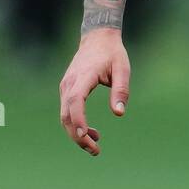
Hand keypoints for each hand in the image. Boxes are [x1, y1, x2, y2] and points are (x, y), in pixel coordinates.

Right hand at [59, 28, 130, 155]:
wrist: (97, 37)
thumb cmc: (112, 53)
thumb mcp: (123, 69)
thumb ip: (121, 90)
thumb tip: (119, 113)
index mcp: (83, 76)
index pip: (75, 101)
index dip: (78, 120)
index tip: (85, 136)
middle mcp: (69, 83)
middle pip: (67, 114)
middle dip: (77, 135)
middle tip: (95, 151)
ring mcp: (66, 87)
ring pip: (65, 115)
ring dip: (77, 133)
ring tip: (95, 146)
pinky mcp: (67, 90)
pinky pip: (68, 111)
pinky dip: (76, 124)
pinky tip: (91, 133)